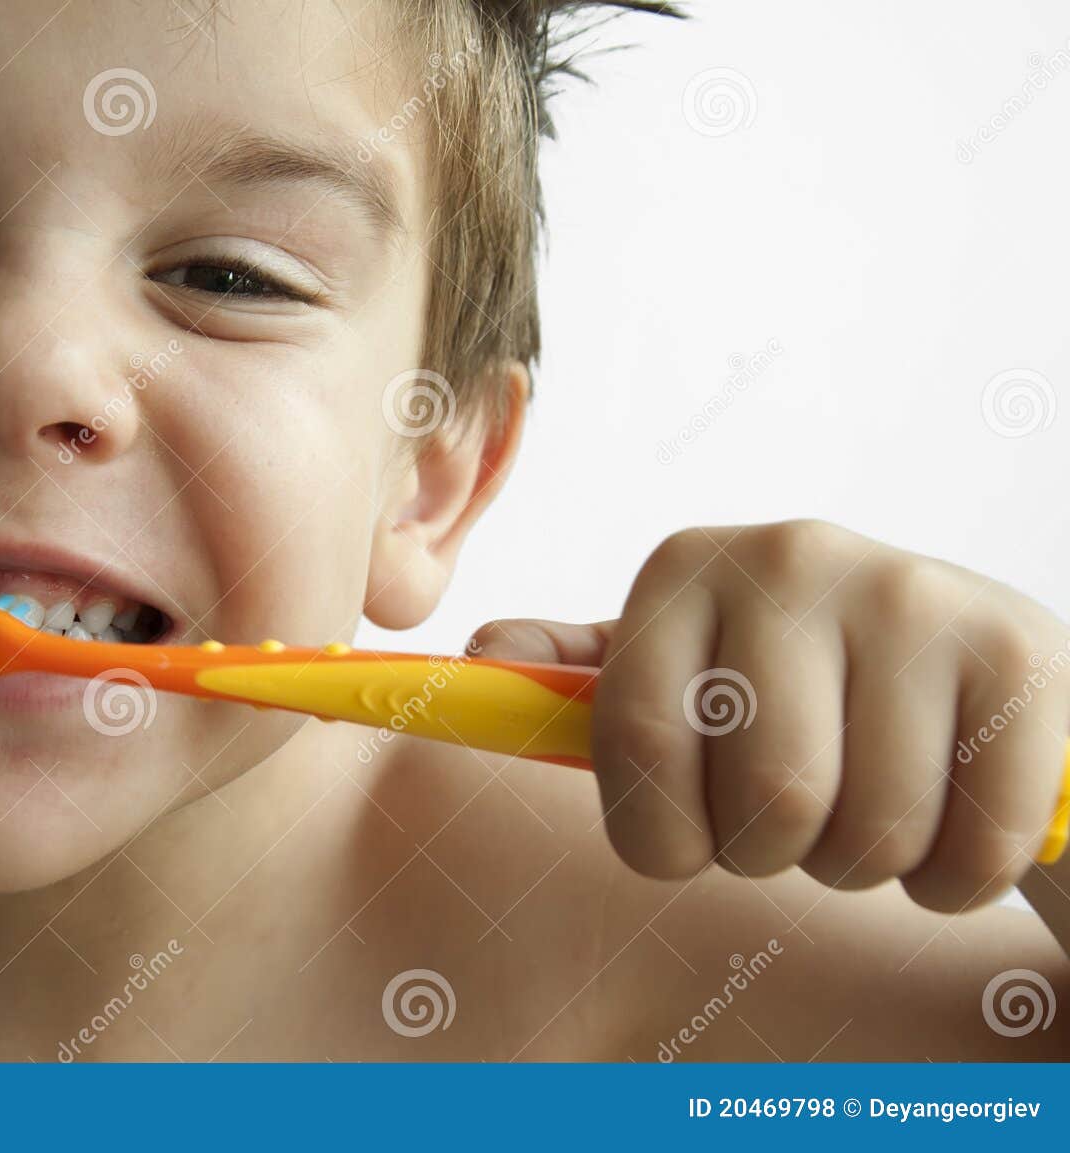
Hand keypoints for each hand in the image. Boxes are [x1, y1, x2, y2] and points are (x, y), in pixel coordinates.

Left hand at [471, 519, 1069, 912]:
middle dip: (773, 853)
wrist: (973, 665)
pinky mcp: (1016, 651)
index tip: (684, 845)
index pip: (636, 739)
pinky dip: (955, 878)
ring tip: (867, 808)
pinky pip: (972, 846)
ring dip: (865, 866)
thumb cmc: (797, 683)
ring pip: (869, 833)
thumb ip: (580, 675)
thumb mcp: (680, 663)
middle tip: (791, 822)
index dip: (658, 832)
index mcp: (682, 569)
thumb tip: (479, 653)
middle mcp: (789, 558)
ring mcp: (909, 593)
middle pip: (766, 798)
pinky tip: (949, 819)